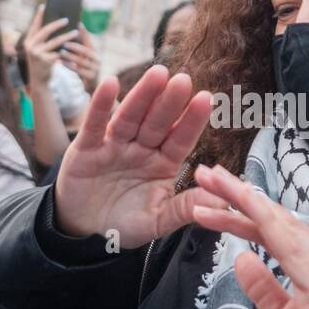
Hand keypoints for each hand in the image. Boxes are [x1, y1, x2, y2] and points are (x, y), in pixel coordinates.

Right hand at [23, 5, 77, 90]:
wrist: (39, 80)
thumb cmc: (42, 62)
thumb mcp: (39, 50)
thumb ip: (44, 40)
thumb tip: (58, 25)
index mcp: (28, 41)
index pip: (34, 25)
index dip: (39, 15)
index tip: (44, 5)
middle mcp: (31, 46)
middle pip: (46, 31)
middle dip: (57, 24)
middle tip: (67, 19)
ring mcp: (37, 54)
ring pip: (55, 41)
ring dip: (67, 36)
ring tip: (75, 32)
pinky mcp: (46, 61)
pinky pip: (59, 52)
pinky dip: (68, 49)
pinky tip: (75, 45)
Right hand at [53, 65, 226, 246]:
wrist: (85, 233)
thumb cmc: (125, 224)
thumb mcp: (158, 221)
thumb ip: (185, 208)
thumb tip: (223, 200)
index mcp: (163, 164)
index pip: (180, 139)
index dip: (191, 120)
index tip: (206, 99)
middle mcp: (141, 149)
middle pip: (158, 122)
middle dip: (170, 102)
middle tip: (184, 80)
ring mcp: (115, 146)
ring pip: (130, 117)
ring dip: (142, 95)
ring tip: (157, 74)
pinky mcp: (87, 148)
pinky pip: (95, 124)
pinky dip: (101, 105)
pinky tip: (109, 85)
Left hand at [61, 25, 100, 92]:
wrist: (91, 87)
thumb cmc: (84, 70)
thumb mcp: (83, 59)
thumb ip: (79, 49)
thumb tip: (70, 33)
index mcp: (95, 54)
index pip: (89, 41)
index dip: (84, 33)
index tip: (78, 24)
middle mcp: (97, 60)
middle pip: (86, 51)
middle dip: (75, 46)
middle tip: (64, 42)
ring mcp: (95, 69)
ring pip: (81, 61)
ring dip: (70, 56)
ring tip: (61, 51)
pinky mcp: (91, 77)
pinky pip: (79, 70)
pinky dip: (69, 65)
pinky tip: (61, 62)